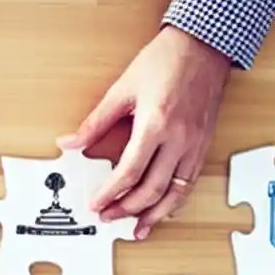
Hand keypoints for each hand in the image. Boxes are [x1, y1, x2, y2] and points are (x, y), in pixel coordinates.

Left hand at [59, 25, 231, 239]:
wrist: (204, 45)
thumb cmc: (164, 61)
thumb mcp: (122, 89)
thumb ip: (95, 122)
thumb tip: (70, 143)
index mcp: (155, 124)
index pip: (129, 172)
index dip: (110, 193)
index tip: (95, 204)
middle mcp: (179, 139)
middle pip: (152, 188)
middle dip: (127, 209)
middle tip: (107, 217)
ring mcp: (195, 144)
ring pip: (175, 192)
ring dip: (154, 215)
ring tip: (136, 229)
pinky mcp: (204, 145)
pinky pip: (190, 183)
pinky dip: (175, 201)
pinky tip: (162, 210)